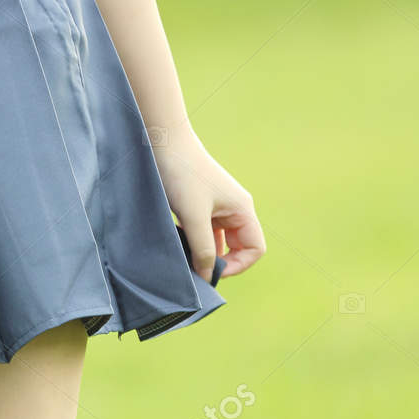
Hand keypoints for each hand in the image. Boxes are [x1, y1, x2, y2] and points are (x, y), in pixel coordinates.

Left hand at [151, 130, 264, 281]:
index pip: (255, 249)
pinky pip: (204, 231)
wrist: (164, 143)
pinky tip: (177, 241)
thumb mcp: (193, 216)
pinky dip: (194, 240)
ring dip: (204, 251)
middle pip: (237, 247)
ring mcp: (218, 206)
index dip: (237, 265)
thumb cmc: (182, 175)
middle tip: (193, 268)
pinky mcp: (201, 204)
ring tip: (183, 256)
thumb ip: (202, 248)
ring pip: (218, 241)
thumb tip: (207, 275)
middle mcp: (235, 209)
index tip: (209, 270)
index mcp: (242, 209)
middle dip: (219, 261)